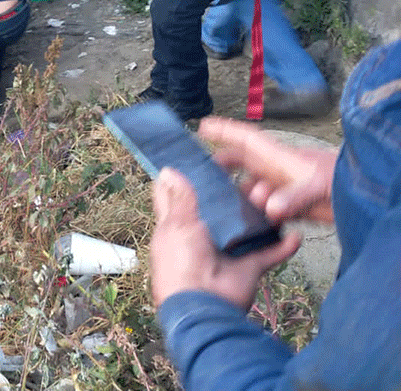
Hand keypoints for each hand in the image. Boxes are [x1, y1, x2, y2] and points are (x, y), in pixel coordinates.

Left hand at [150, 168, 300, 308]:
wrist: (205, 304)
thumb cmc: (182, 263)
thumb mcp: (178, 225)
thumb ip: (179, 199)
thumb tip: (167, 170)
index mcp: (178, 226)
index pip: (177, 198)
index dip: (182, 179)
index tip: (196, 158)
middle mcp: (202, 236)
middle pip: (218, 209)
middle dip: (232, 193)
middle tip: (249, 171)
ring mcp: (227, 251)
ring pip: (247, 227)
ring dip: (261, 215)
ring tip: (273, 194)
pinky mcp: (248, 266)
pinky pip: (269, 253)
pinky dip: (283, 246)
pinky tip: (296, 234)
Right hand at [199, 116, 336, 223]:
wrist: (366, 200)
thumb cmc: (343, 182)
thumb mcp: (317, 185)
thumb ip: (293, 197)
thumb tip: (269, 208)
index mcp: (279, 158)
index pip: (246, 140)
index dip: (224, 132)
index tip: (202, 126)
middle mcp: (277, 171)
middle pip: (242, 164)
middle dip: (223, 168)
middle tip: (202, 177)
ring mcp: (284, 189)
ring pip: (252, 190)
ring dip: (241, 200)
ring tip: (225, 211)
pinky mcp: (292, 207)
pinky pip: (266, 210)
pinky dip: (257, 216)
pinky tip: (249, 226)